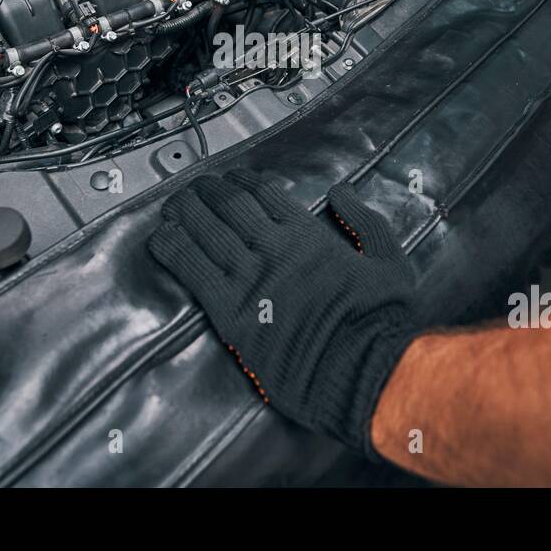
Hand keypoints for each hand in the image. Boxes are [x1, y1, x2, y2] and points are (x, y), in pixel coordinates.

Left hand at [148, 170, 414, 456]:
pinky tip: (160, 239)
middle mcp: (275, 250)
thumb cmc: (381, 323)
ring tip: (172, 204)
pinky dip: (173, 251)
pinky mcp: (231, 313)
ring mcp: (250, 280)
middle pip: (230, 206)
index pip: (266, 194)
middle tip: (194, 186)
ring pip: (206, 231)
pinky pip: (192, 272)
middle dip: (209, 191)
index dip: (244, 182)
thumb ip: (364, 220)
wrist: (364, 372)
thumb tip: (340, 192)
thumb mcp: (389, 260)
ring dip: (185, 212)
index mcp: (310, 236)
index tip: (233, 178)